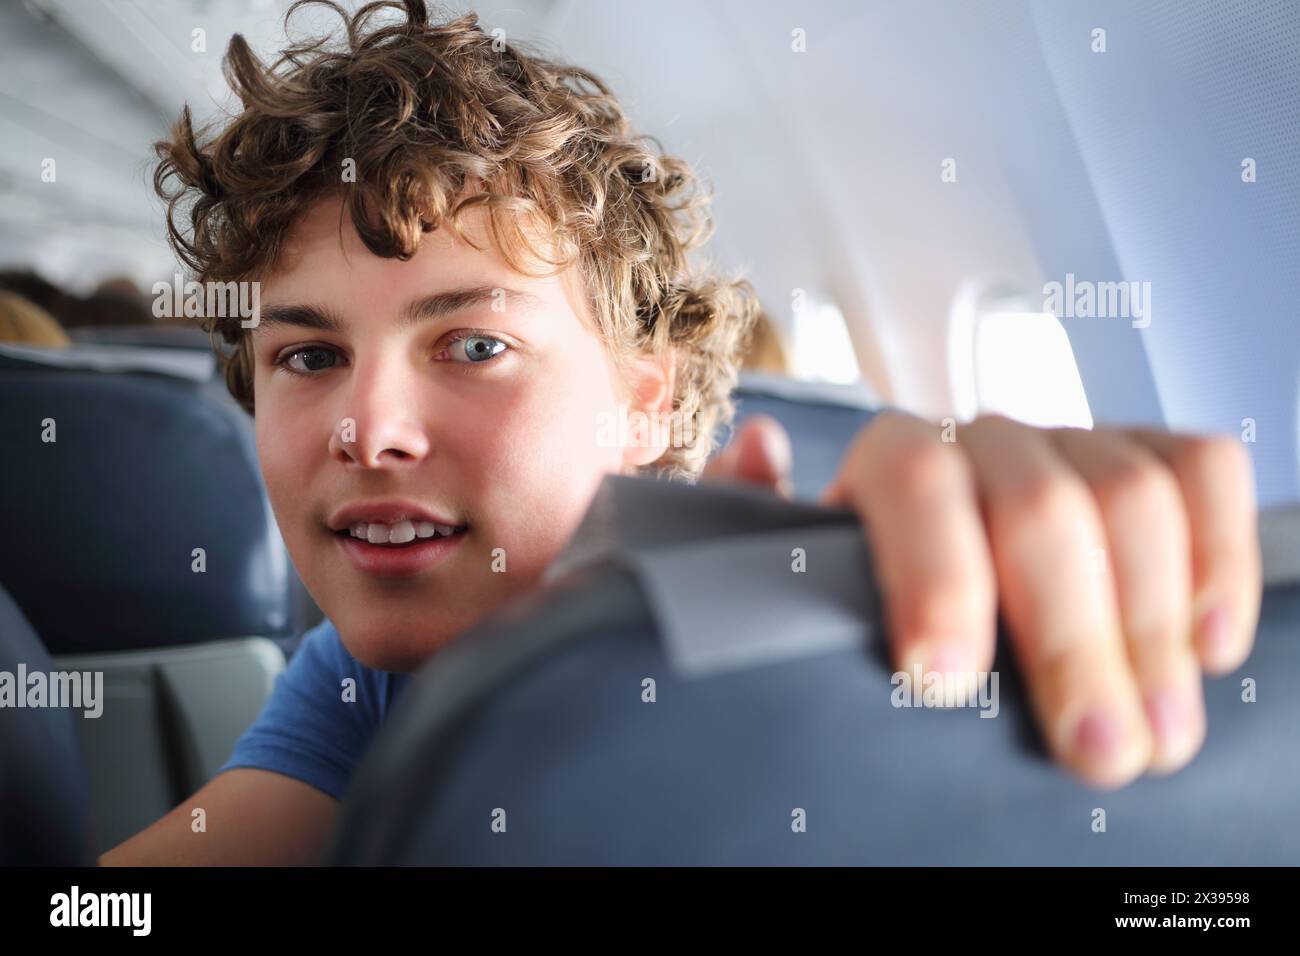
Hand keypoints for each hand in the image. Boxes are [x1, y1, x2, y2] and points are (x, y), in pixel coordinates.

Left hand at [705, 410, 1262, 788]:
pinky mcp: (1148, 461)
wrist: (946, 574)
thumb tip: (758, 450)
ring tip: (1156, 733)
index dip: (936, 577)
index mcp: (893, 460)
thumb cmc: (873, 591)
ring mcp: (1071, 445)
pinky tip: (1207, 643)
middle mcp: (985, 439)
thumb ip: (759, 521)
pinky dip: (1217, 551)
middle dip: (1072, 640)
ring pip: (1130, 495)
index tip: (946, 683)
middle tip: (1095, 750)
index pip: (914, 481)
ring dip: (1152, 626)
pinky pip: (1201, 471)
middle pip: (1041, 506)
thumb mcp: (803, 573)